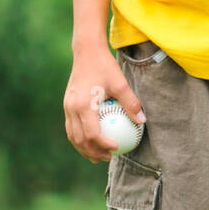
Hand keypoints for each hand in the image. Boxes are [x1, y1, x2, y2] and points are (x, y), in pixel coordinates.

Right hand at [63, 46, 144, 163]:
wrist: (86, 52)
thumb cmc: (105, 66)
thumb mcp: (121, 83)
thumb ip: (131, 102)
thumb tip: (142, 121)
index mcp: (83, 105)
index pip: (92, 133)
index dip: (103, 144)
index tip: (116, 148)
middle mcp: (72, 108)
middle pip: (80, 139)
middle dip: (93, 152)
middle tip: (109, 157)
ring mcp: (67, 107)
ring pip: (72, 135)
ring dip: (84, 148)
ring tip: (98, 156)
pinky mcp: (67, 104)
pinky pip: (71, 127)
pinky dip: (80, 138)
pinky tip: (92, 141)